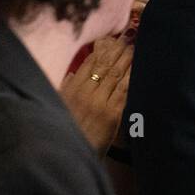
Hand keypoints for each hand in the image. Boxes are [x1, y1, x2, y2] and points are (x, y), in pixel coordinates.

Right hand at [59, 36, 132, 152]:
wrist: (65, 157)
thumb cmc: (63, 132)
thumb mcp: (56, 106)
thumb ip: (64, 89)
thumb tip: (72, 73)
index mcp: (70, 89)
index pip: (88, 62)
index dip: (102, 48)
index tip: (111, 38)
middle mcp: (84, 92)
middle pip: (104, 64)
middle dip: (117, 49)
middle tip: (128, 36)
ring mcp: (99, 102)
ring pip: (116, 74)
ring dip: (127, 59)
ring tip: (135, 46)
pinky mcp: (112, 114)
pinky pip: (124, 90)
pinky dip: (132, 77)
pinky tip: (139, 67)